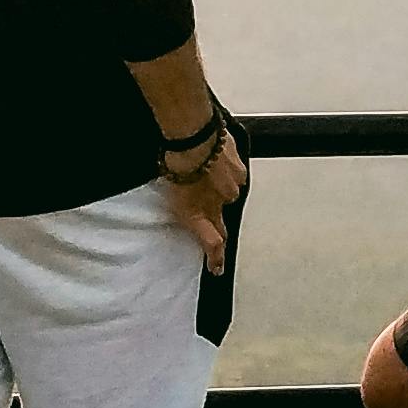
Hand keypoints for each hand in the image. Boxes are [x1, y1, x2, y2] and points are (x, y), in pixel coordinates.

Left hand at [159, 134, 246, 273]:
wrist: (192, 139)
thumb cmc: (174, 162)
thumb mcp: (169, 190)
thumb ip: (180, 201)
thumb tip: (182, 202)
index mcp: (196, 214)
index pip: (212, 243)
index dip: (216, 258)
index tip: (217, 268)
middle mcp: (216, 205)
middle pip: (221, 223)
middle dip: (216, 223)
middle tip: (209, 215)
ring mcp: (229, 189)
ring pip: (228, 195)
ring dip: (218, 189)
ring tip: (205, 172)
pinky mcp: (239, 172)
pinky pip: (235, 176)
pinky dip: (227, 170)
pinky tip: (216, 159)